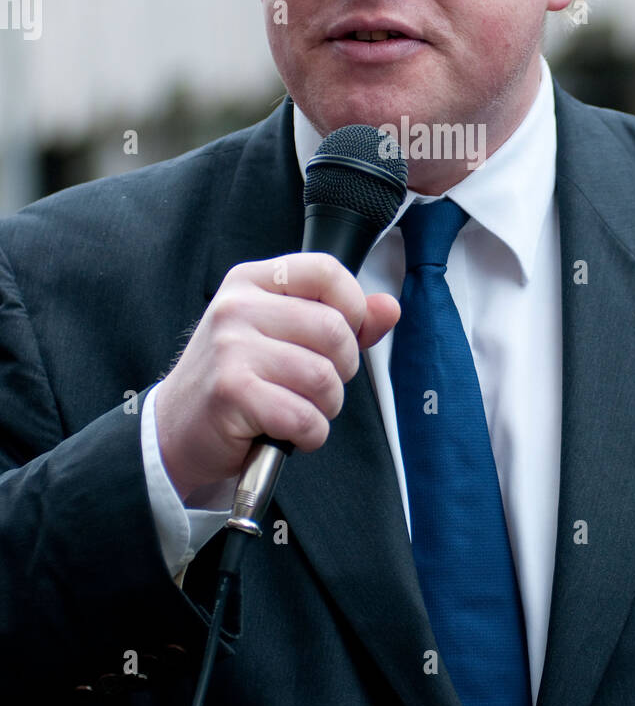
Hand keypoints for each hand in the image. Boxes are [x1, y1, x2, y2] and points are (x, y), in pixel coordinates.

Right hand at [154, 253, 399, 500]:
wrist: (174, 429)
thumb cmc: (235, 379)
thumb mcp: (280, 335)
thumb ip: (339, 319)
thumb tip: (389, 308)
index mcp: (251, 281)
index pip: (326, 270)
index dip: (352, 306)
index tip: (345, 334)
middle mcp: (237, 307)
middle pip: (335, 329)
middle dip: (342, 369)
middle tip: (318, 385)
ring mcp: (231, 348)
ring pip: (324, 377)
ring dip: (326, 407)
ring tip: (301, 409)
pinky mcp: (231, 392)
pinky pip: (304, 417)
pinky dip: (310, 435)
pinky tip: (291, 433)